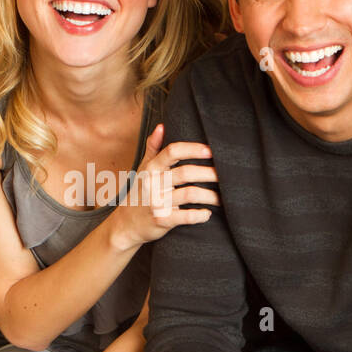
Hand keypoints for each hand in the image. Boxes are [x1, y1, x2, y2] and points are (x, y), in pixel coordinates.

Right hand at [109, 124, 218, 250]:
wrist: (126, 225)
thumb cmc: (140, 193)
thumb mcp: (143, 169)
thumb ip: (153, 148)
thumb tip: (162, 126)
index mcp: (151, 169)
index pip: (172, 152)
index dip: (193, 149)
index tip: (211, 151)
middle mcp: (153, 183)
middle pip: (185, 173)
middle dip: (208, 173)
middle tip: (225, 175)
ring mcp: (157, 202)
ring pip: (190, 194)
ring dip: (210, 196)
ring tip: (221, 197)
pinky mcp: (162, 220)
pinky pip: (186, 216)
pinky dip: (200, 215)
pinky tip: (207, 213)